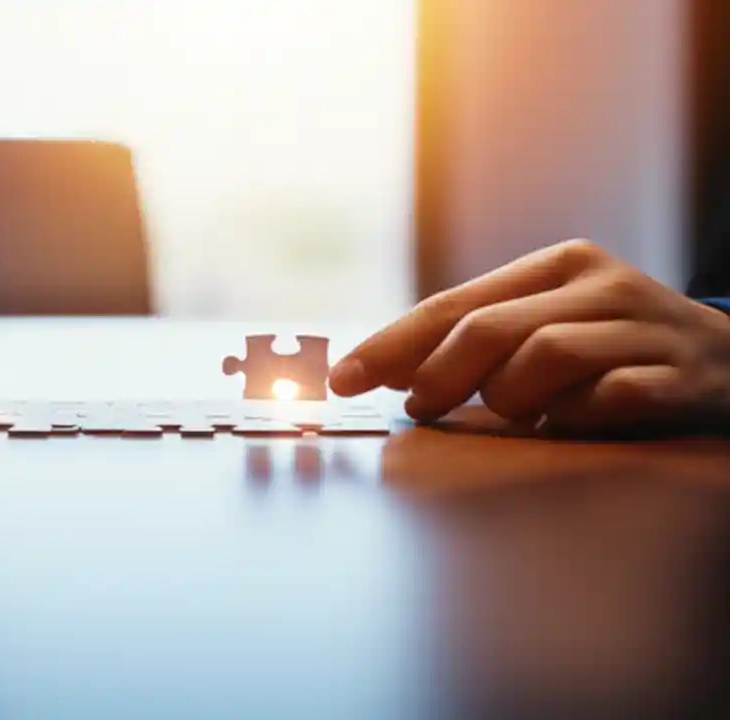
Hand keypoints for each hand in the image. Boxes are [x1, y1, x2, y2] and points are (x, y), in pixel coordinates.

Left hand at [328, 239, 729, 433]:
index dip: (390, 344)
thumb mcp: (549, 324)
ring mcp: (644, 329)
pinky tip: (574, 423)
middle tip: (420, 409)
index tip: (342, 380)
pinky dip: (575, 420)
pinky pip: (604, 402)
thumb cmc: (615, 348)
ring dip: (512, 401)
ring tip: (523, 412)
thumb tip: (390, 371)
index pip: (453, 304)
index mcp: (559, 265)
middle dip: (438, 376)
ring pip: (542, 360)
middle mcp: (601, 286)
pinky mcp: (678, 378)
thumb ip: (479, 340)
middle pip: (488, 329)